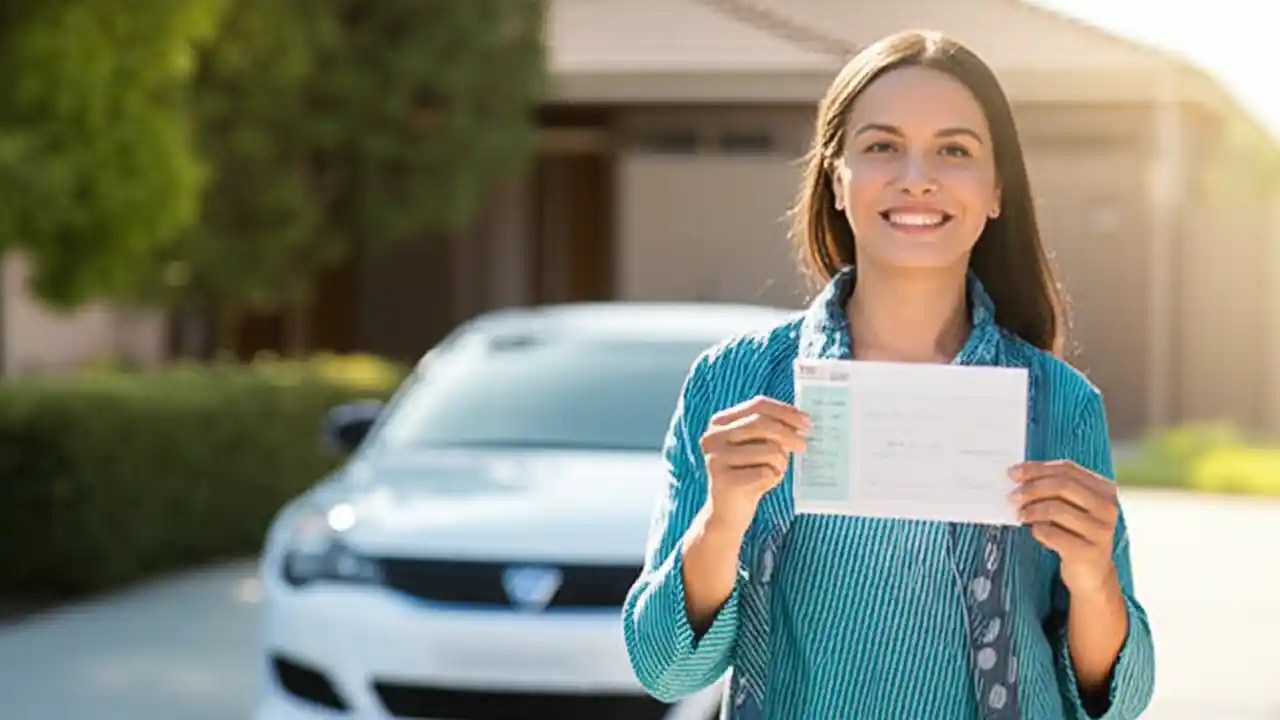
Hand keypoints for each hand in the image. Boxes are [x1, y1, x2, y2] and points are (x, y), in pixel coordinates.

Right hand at [700, 395, 809, 527]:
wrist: (727, 513)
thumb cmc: (749, 475)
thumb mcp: (759, 447)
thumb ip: (774, 431)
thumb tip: (801, 422)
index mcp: (720, 423)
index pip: (758, 405)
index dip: (785, 411)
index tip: (806, 422)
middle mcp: (713, 437)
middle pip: (762, 424)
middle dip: (789, 434)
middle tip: (804, 446)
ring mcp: (715, 459)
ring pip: (768, 450)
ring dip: (780, 463)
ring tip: (773, 473)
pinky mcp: (724, 481)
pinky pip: (765, 473)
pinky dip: (771, 480)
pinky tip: (761, 487)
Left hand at [1008, 460, 1118, 595]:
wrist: (1091, 575)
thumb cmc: (1074, 534)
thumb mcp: (1071, 508)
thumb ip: (1053, 488)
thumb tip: (1017, 474)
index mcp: (1104, 490)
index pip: (1068, 469)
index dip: (1037, 469)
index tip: (1013, 473)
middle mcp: (1107, 508)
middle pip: (1063, 485)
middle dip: (1032, 488)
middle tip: (1013, 497)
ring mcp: (1101, 531)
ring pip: (1057, 508)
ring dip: (1032, 510)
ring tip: (1021, 515)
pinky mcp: (1090, 552)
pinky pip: (1054, 534)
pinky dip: (1039, 530)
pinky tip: (1035, 531)